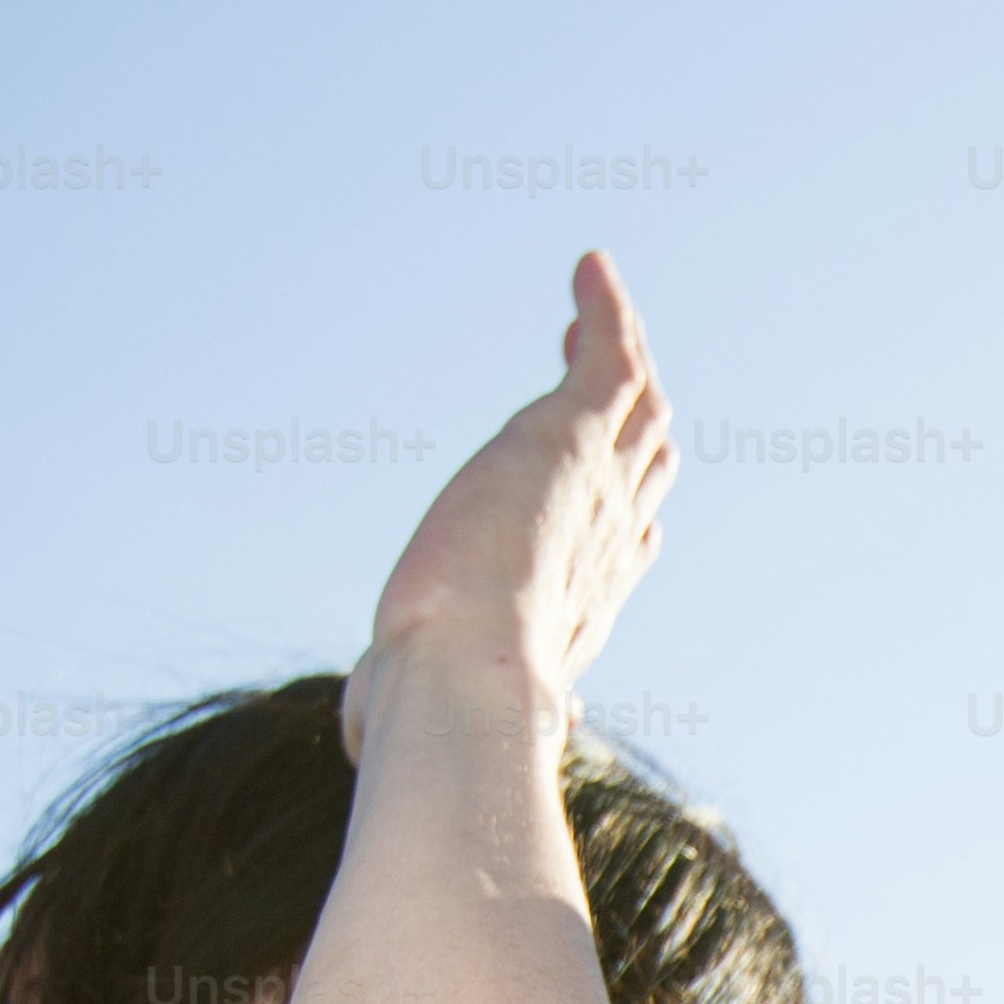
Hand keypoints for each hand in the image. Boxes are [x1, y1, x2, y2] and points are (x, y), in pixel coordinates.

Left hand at [346, 255, 678, 752]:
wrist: (466, 687)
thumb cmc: (440, 713)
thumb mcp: (408, 700)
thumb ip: (387, 702)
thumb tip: (358, 737)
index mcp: (582, 605)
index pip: (625, 545)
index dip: (628, 512)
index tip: (613, 490)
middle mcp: (607, 543)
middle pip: (645, 464)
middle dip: (636, 421)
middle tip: (612, 373)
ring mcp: (600, 485)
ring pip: (638, 403)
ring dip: (624, 351)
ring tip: (599, 304)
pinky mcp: (575, 435)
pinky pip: (611, 354)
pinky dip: (605, 309)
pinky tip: (588, 265)